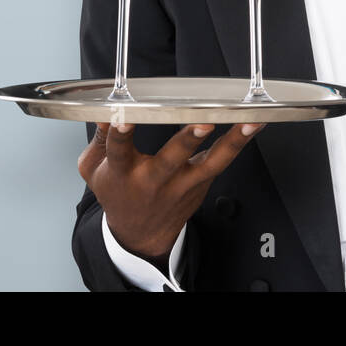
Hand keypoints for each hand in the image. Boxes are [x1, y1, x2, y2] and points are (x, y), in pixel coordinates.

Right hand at [77, 119, 264, 263]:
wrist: (140, 235)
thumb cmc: (117, 193)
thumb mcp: (93, 169)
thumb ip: (99, 139)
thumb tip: (105, 111)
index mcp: (122, 173)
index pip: (119, 151)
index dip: (121, 134)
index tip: (123, 117)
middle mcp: (154, 181)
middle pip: (172, 160)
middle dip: (187, 140)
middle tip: (202, 123)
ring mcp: (181, 185)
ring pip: (209, 163)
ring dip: (230, 142)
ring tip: (249, 123)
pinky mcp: (200, 185)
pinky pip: (221, 163)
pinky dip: (238, 144)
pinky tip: (253, 125)